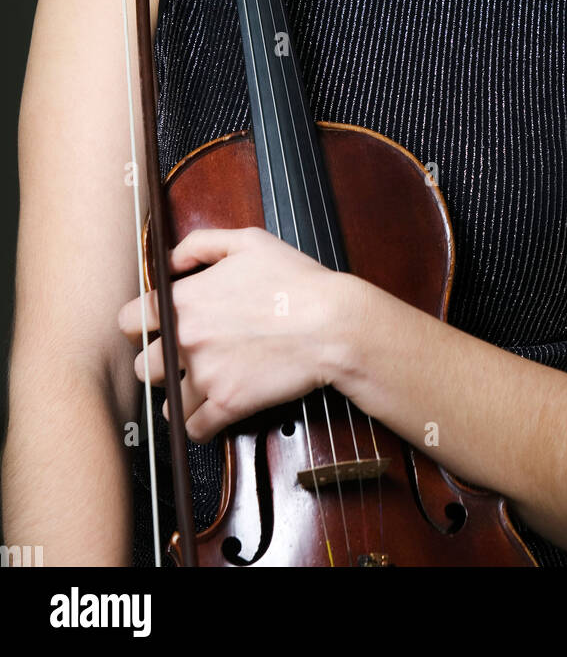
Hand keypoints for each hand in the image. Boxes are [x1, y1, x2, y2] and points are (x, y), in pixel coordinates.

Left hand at [117, 226, 356, 442]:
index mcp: (186, 300)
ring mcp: (206, 377)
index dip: (139, 325)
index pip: (128, 322)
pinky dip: (199, 425)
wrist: (332, 323)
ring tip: (198, 387)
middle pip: (142, 367)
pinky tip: (211, 412)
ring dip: (178, 397)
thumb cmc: (296, 281)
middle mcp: (187, 340)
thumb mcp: (248, 241)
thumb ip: (200, 244)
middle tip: (181, 358)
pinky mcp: (229, 405)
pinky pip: (194, 429)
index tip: (151, 329)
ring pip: (165, 402)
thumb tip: (170, 260)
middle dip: (159, 363)